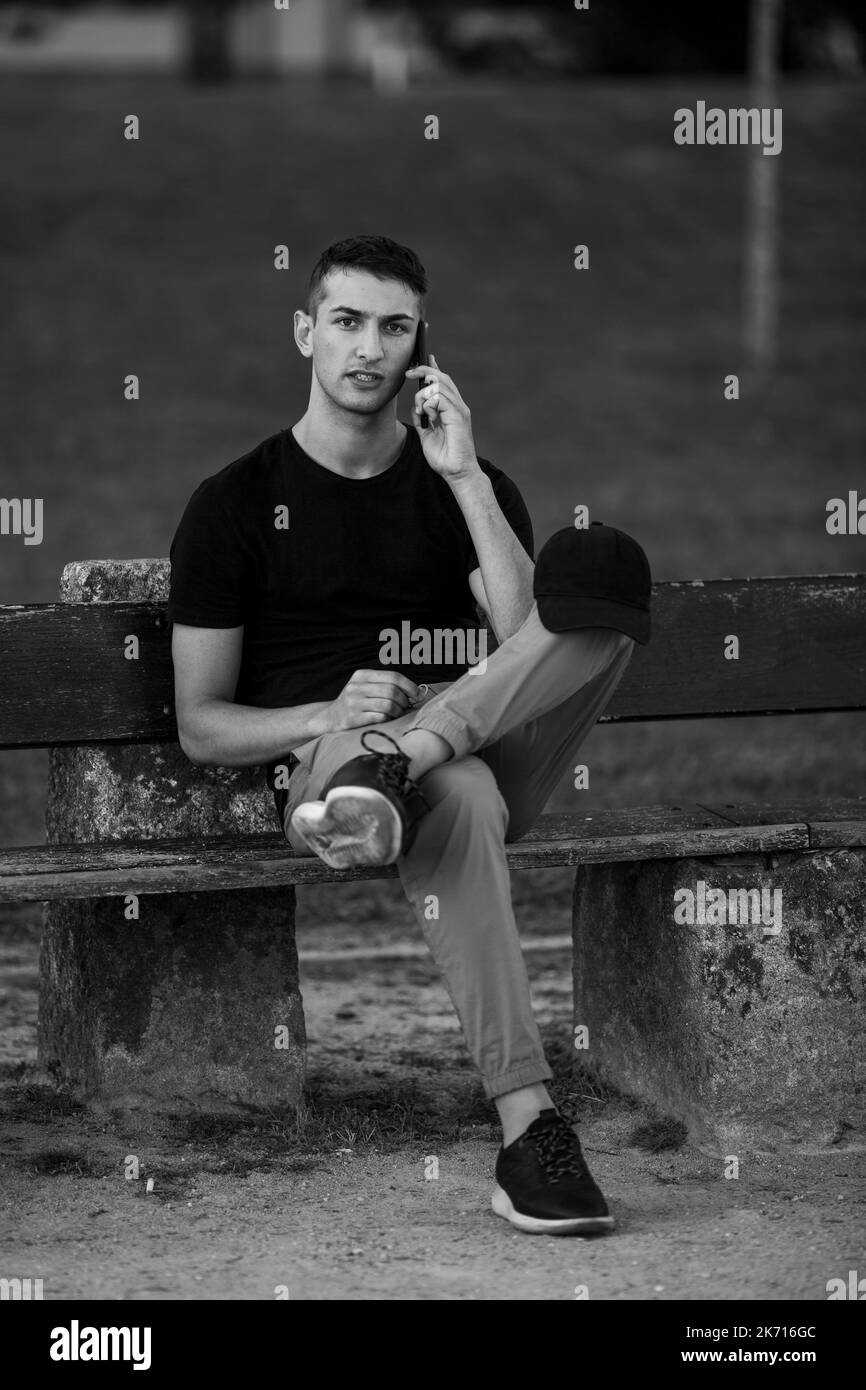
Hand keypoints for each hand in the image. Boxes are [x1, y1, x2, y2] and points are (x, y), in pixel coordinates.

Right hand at [322, 669, 422, 731]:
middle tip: (405, 707)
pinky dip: (388, 719)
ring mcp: (353, 702)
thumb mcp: (364, 687)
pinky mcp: (353, 718)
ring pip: (388, 705)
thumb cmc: (354, 703)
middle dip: (404, 701)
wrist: (329, 718)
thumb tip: (415, 691)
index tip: (418, 694)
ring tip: (396, 714)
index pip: (393, 676)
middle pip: (392, 691)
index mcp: (362, 675)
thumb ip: (384, 685)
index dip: (409, 686)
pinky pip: (380, 717)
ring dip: (397, 711)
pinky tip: (387, 720)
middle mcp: (356, 686)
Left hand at [405, 353, 479, 483]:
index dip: (432, 368)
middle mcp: (457, 406)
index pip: (443, 382)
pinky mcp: (458, 416)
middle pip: (442, 377)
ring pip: (438, 385)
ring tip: (420, 411)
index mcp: (451, 409)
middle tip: (408, 374)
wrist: (456, 473)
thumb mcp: (427, 435)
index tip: (419, 361)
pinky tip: (426, 415)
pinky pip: (440, 397)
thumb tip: (416, 407)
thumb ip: (422, 419)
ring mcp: (459, 410)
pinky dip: (428, 403)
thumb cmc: (444, 457)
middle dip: (423, 370)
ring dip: (422, 395)